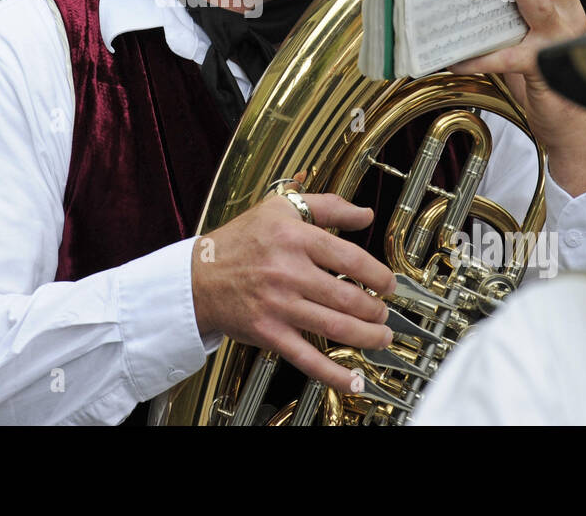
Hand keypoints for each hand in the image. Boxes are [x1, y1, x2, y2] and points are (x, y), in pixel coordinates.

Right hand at [191, 190, 395, 392]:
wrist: (198, 276)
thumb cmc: (239, 241)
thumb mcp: (280, 208)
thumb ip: (327, 206)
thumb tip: (365, 214)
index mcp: (294, 237)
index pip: (350, 258)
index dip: (378, 275)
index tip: (388, 283)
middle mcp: (287, 271)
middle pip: (347, 297)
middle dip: (376, 310)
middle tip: (384, 313)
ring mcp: (278, 305)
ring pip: (335, 327)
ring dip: (368, 337)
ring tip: (380, 336)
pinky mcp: (268, 332)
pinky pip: (307, 358)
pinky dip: (334, 373)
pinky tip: (354, 379)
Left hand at [449, 0, 585, 193]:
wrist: (569, 128)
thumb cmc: (544, 78)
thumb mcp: (530, 37)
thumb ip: (512, 13)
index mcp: (565, 6)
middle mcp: (567, 18)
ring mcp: (557, 42)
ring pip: (537, 2)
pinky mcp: (542, 69)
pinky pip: (504, 58)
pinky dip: (476, 57)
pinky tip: (450, 57)